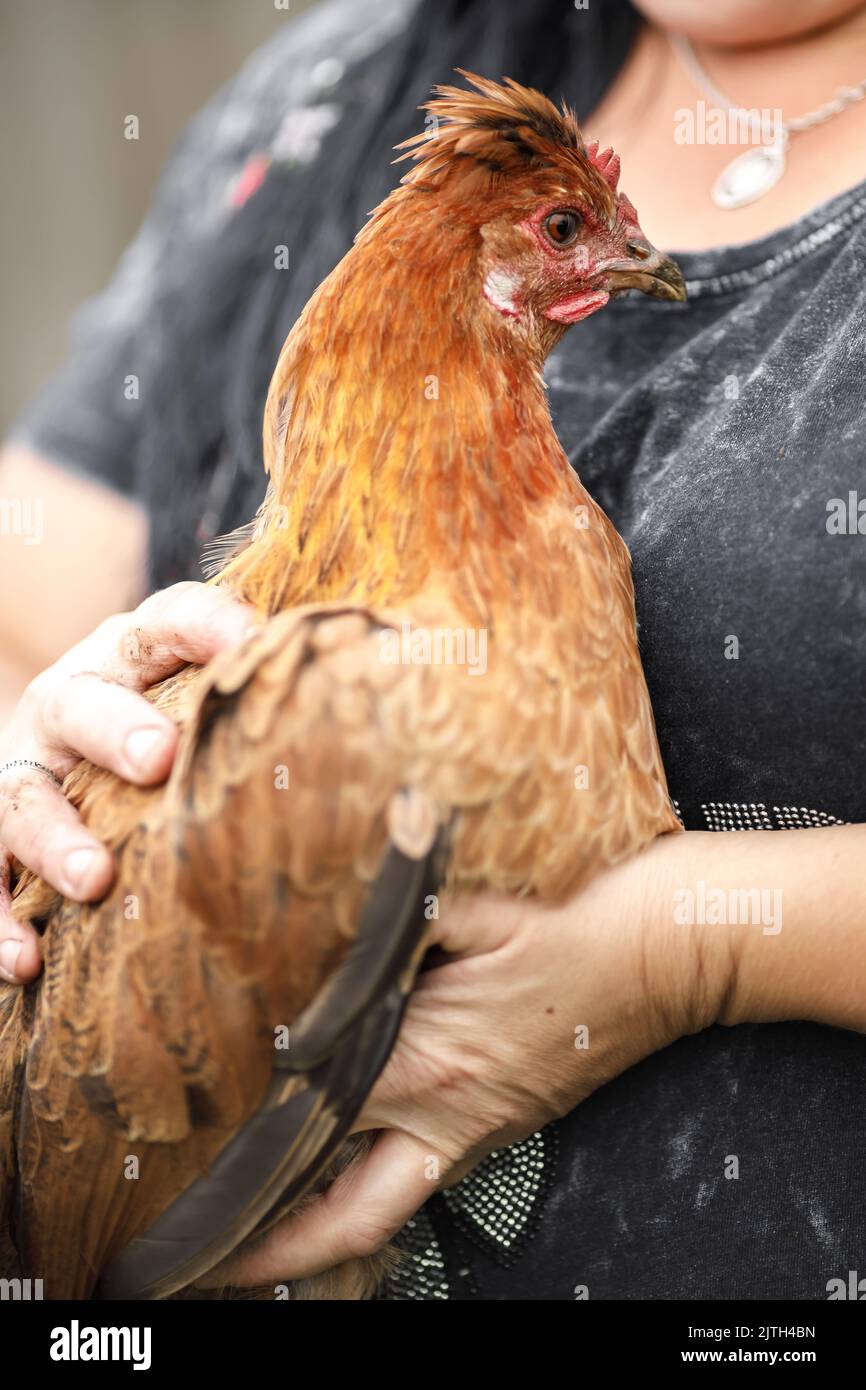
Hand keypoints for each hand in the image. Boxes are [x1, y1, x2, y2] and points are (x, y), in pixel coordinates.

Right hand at [0, 581, 253, 983]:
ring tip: (96, 878)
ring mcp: (23, 771)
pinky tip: (26, 962)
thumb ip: (270, 699)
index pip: (167, 621)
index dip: (205, 624)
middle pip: (81, 702)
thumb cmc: (172, 735)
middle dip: (116, 728)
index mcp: (131, 656)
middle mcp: (68, 702)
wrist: (75, 763)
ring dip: (55, 836)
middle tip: (159, 758)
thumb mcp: (209, 705)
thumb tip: (396, 695)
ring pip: (22, 796)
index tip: (251, 639)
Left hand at [201, 829, 719, 1287]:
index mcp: (434, 1059)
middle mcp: (448, 1113)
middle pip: (341, 1206)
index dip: (248, 1124)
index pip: (315, 1108)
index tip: (198, 1142)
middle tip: (207, 1259)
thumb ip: (401, 915)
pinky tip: (340, 1181)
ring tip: (257, 1247)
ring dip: (317, 1235)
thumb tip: (340, 898)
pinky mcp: (499, 1128)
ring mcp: (476, 1131)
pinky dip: (370, 1197)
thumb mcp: (480, 908)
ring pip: (380, 1212)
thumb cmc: (580, 925)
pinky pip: (419, 1185)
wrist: (667, 953)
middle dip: (273, 1243)